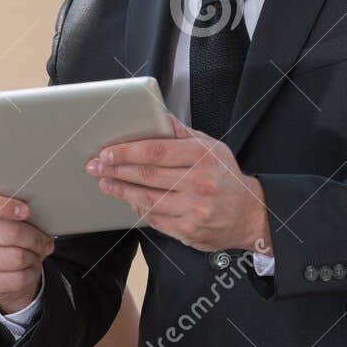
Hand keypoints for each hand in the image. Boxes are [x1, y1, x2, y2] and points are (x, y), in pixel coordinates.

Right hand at [0, 184, 54, 314]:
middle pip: (11, 233)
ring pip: (17, 258)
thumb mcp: (18, 213)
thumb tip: (44, 218)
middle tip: (45, 241)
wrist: (5, 262)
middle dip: (35, 239)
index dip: (5, 206)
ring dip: (34, 257)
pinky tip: (28, 268)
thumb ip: (25, 208)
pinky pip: (18, 278)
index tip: (26, 211)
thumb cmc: (15, 228)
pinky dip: (31, 273)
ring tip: (35, 254)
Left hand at [87, 116, 271, 254]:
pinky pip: (155, 219)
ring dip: (121, 191)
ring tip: (105, 183)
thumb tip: (159, 116)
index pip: (156, 151)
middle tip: (96, 166)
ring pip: (147, 199)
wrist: (250, 214)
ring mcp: (194, 209)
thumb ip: (183, 134)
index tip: (107, 152)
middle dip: (116, 170)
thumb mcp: (212, 147)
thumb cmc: (226, 177)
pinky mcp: (189, 230)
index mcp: (203, 157)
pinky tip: (129, 200)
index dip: (127, 152)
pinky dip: (139, 209)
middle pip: (147, 175)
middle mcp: (199, 183)